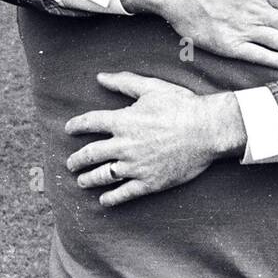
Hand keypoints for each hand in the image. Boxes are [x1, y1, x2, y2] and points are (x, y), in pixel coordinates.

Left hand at [64, 72, 246, 206]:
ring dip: (88, 180)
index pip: (89, 123)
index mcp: (123, 121)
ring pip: (103, 176)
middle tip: (70, 163)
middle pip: (90, 154)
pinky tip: (104, 200)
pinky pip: (124, 194)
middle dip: (76, 160)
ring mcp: (136, 166)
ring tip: (81, 181)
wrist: (208, 130)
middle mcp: (124, 145)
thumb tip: (100, 77)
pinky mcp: (150, 182)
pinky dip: (111, 198)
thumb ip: (124, 83)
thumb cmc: (182, 105)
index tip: (68, 129)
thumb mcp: (152, 88)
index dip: (76, 125)